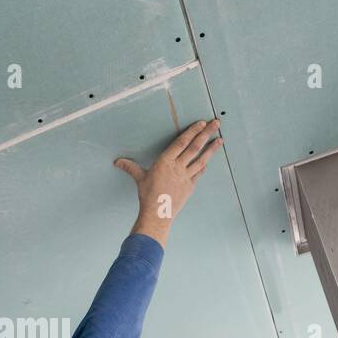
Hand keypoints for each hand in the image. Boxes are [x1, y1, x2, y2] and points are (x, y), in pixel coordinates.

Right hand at [115, 119, 221, 246]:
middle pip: (195, 147)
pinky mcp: (190, 187)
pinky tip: (208, 161)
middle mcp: (178, 167)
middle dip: (207, 134)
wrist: (158, 214)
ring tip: (220, 140)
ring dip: (212, 149)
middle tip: (216, 124)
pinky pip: (199, 173)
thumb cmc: (148, 196)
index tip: (201, 123)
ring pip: (201, 159)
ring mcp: (186, 177)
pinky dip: (204, 166)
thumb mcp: (139, 178)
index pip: (181, 142)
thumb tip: (118, 162)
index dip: (192, 131)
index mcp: (165, 161)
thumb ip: (131, 167)